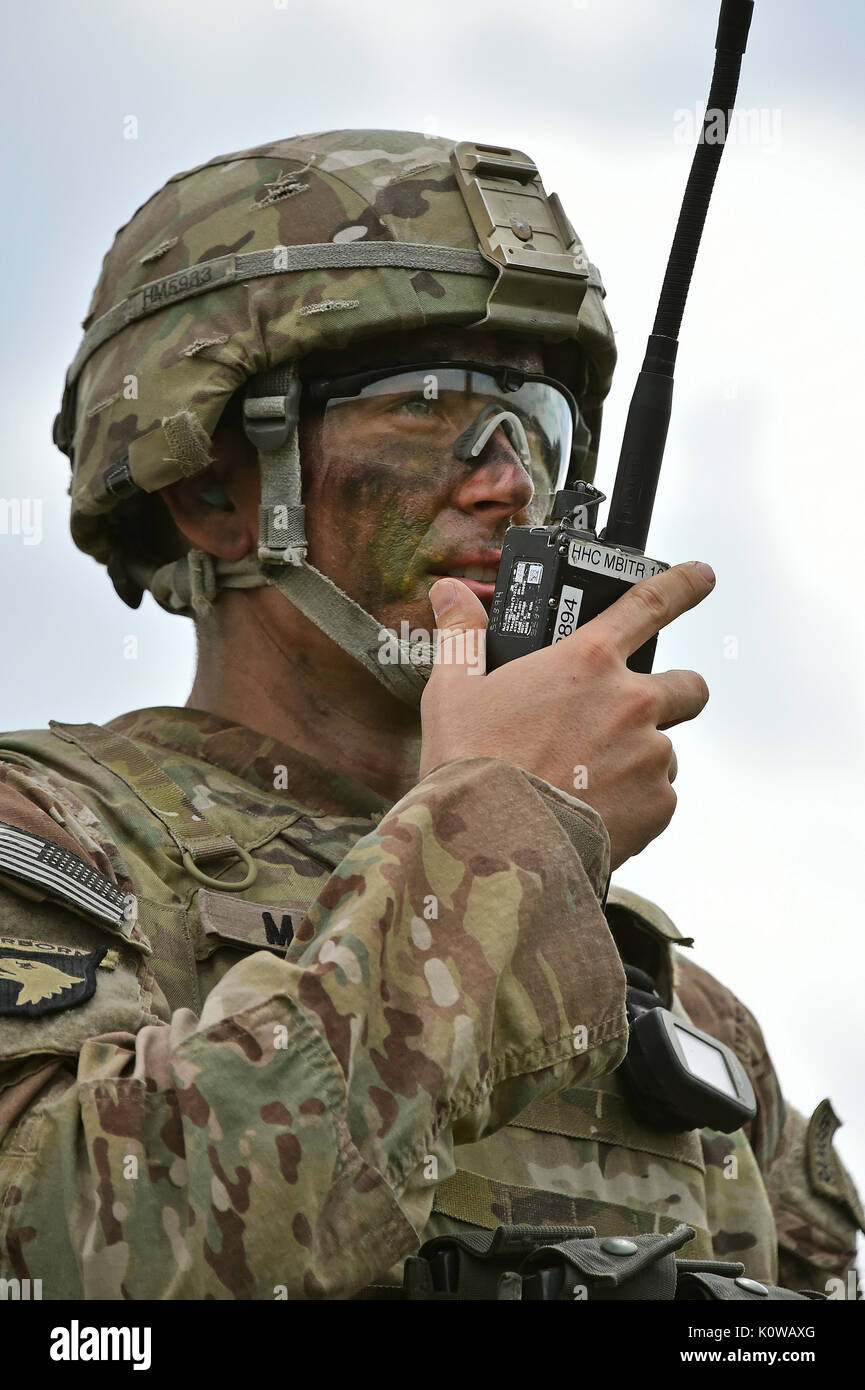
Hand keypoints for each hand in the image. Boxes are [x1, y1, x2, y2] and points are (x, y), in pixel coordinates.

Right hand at [420, 562, 713, 870]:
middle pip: (688, 686)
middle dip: (674, 695)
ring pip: (664, 751)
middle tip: (631, 719)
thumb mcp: (453, 691)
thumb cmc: (470, 765)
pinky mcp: (658, 805)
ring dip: (639, 761)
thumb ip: (462, 636)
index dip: (682, 585)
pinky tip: (592, 814)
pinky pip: (658, 798)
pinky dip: (634, 805)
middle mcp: (631, 702)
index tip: (703, 576)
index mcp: (586, 662)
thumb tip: (450, 593)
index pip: (648, 605)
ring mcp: (651, 755)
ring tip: (587, 784)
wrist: (493, 846)